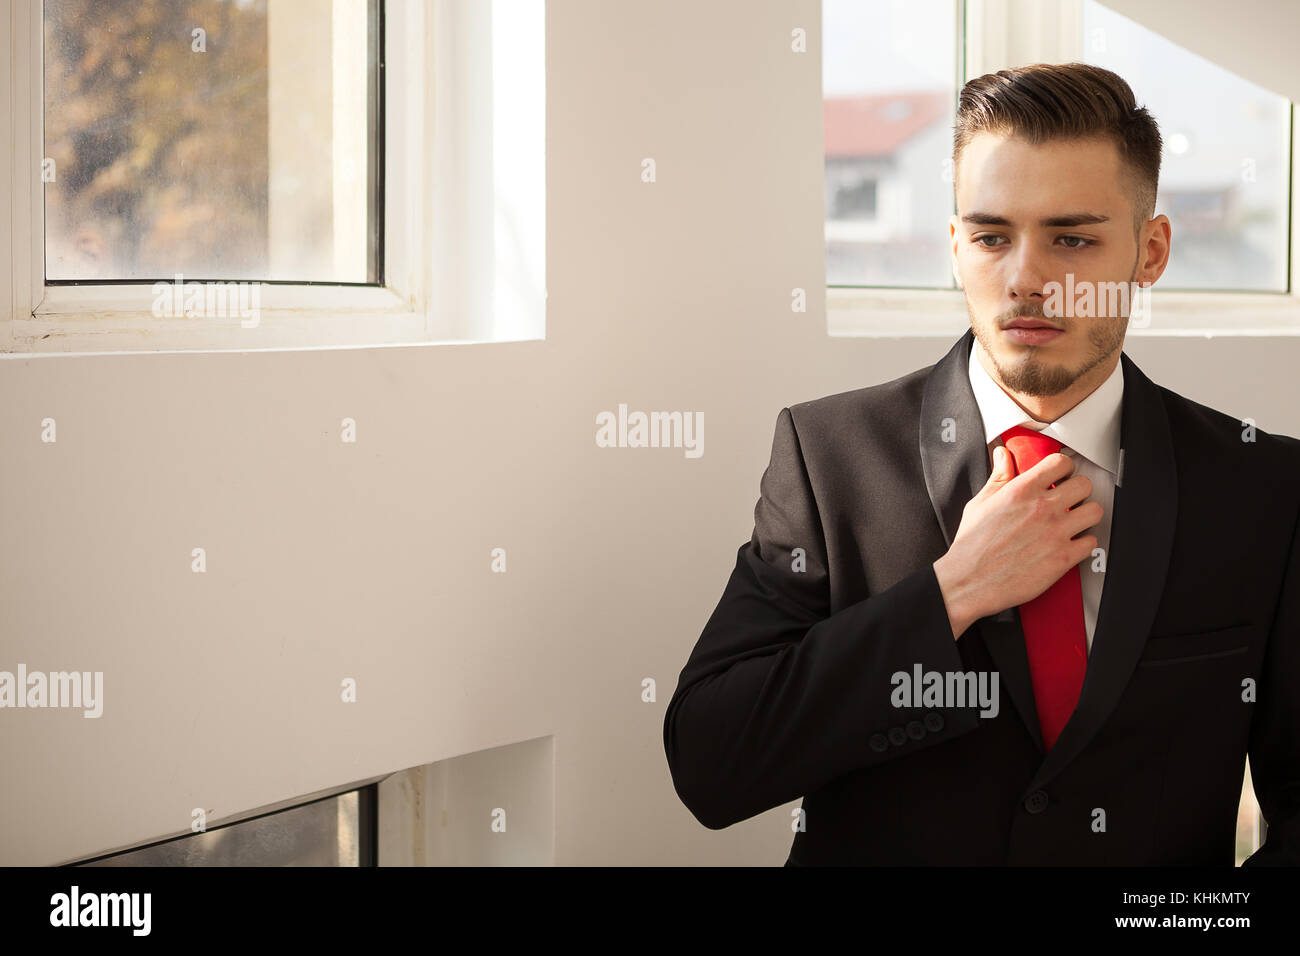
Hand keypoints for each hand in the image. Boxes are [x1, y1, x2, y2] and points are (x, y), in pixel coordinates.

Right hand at [933, 445, 1101, 638]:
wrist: (969, 582)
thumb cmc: (972, 546)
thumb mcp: (979, 504)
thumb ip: (998, 477)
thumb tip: (1003, 455)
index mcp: (1021, 491)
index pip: (1061, 463)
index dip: (1064, 469)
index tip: (1061, 476)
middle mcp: (1042, 508)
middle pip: (1084, 484)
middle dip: (1078, 491)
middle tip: (1069, 500)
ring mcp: (1055, 533)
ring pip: (1095, 511)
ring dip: (1086, 516)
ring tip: (1074, 522)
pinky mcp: (1063, 559)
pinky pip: (1091, 543)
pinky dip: (1083, 544)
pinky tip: (1069, 545)